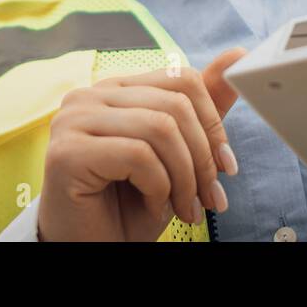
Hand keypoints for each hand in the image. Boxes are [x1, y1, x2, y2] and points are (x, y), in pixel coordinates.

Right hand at [37, 46, 246, 240]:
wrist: (94, 249)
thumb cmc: (131, 205)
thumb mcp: (178, 154)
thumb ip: (203, 108)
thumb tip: (239, 57)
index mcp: (116, 89)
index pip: (181, 80)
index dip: (212, 124)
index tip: (227, 166)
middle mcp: (89, 96)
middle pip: (174, 105)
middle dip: (203, 159)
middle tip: (210, 199)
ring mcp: (72, 121)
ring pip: (160, 128)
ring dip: (184, 179)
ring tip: (185, 209)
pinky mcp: (67, 152)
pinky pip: (138, 155)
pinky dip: (159, 187)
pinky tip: (153, 206)